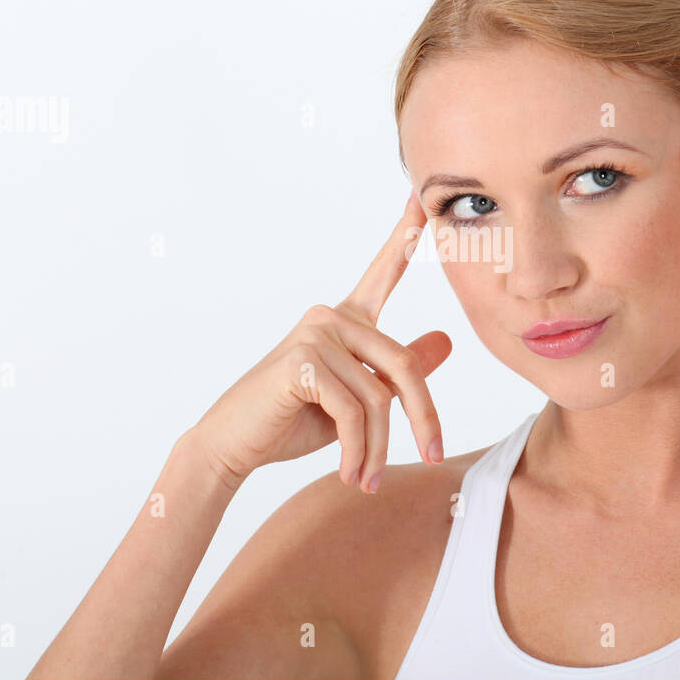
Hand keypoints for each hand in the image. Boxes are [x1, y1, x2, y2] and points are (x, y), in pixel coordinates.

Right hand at [184, 191, 451, 491]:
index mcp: (346, 320)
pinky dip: (358, 450)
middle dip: (424, 417)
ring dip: (378, 448)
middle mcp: (331, 317)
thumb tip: (446, 341)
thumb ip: (396, 372)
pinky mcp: (302, 361)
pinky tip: (350, 473)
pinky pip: (354, 411)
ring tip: (366, 478)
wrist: (233, 445)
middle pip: (404, 366)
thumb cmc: (292, 420)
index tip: (422, 202)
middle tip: (431, 456)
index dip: (404, 237)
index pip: (383, 273)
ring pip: (378, 398)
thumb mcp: (356, 398)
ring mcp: (316, 335)